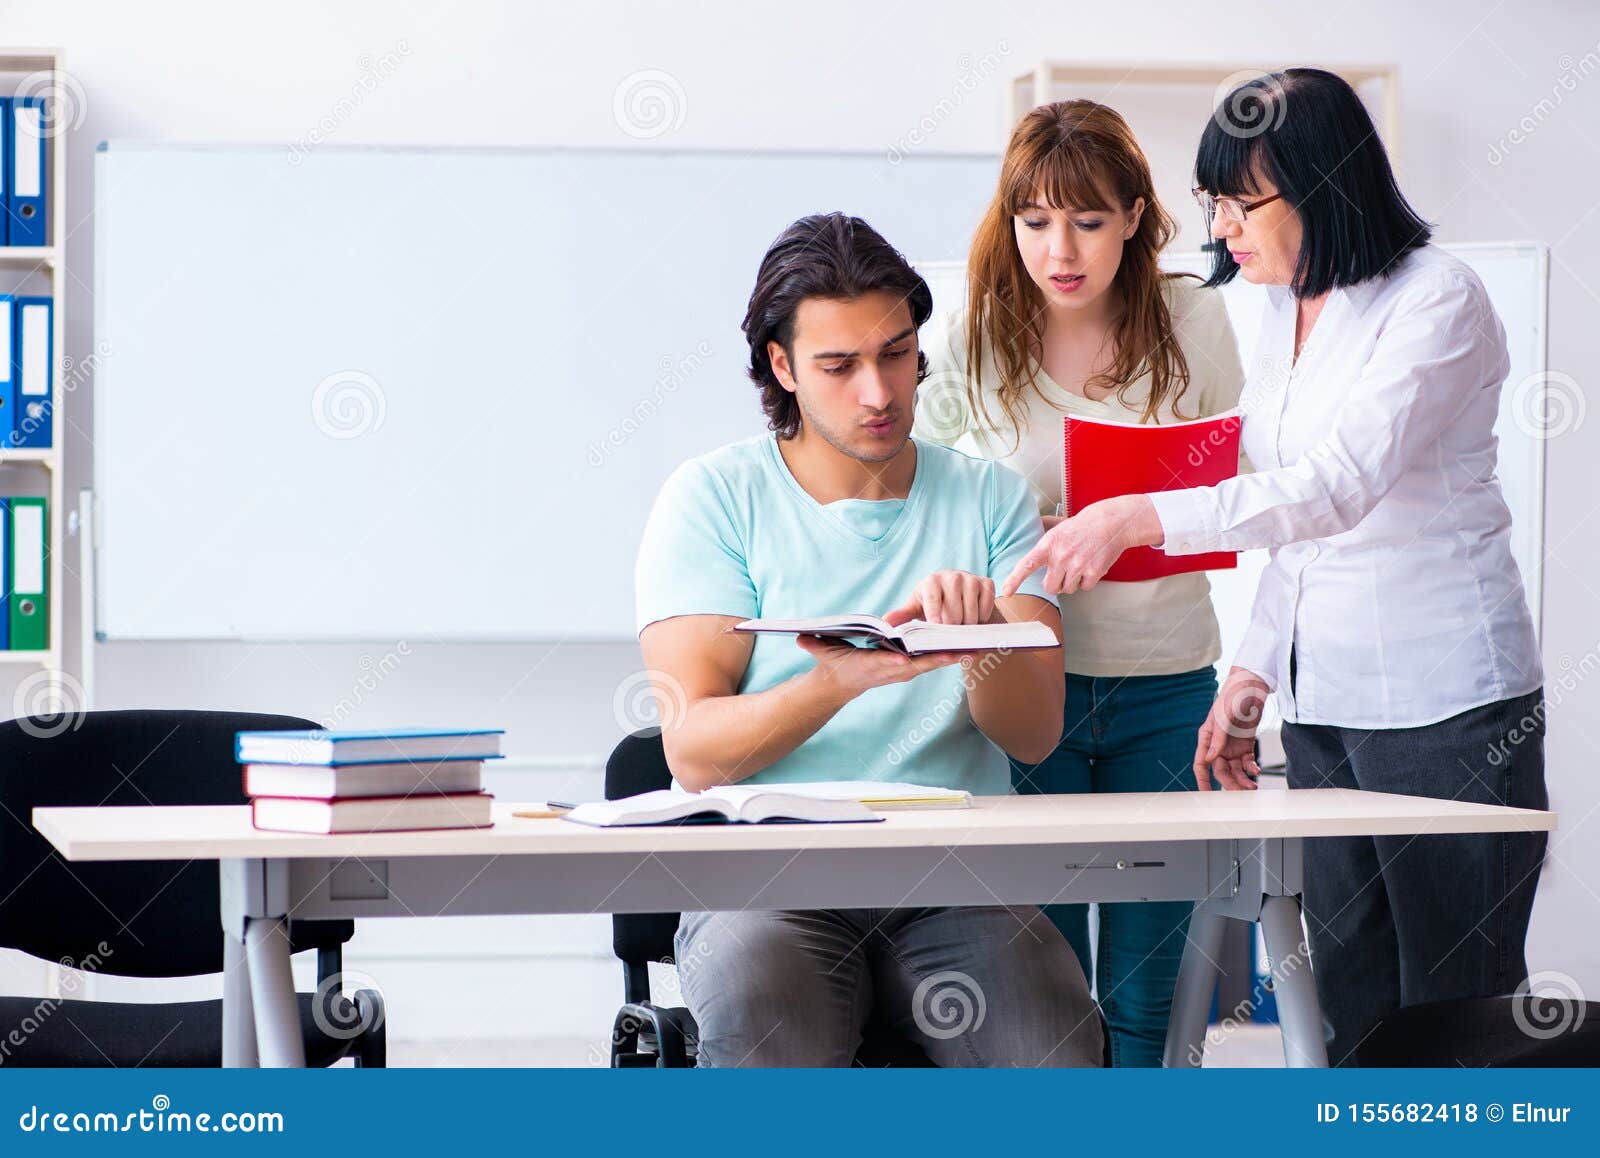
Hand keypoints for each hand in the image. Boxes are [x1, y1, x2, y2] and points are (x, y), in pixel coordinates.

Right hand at [796, 634, 964, 698]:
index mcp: (872, 665)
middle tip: (963, 650)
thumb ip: (813, 645)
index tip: (907, 659)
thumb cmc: (833, 664)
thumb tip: (800, 638)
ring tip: (977, 647)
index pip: (886, 664)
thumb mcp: (821, 653)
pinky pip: (933, 661)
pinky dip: (950, 654)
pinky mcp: (909, 668)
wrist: (840, 685)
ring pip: (931, 663)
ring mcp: (903, 671)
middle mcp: (892, 670)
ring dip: (953, 655)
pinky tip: (969, 647)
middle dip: (940, 657)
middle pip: (919, 663)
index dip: (897, 662)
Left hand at [883, 569, 999, 625]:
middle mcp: (952, 576)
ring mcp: (970, 578)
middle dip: (952, 628)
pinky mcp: (986, 582)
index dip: (935, 615)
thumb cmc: (931, 601)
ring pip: (972, 611)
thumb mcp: (915, 607)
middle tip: (949, 634)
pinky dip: (983, 616)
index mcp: (931, 581)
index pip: (933, 600)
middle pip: (954, 611)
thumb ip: (901, 615)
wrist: (952, 589)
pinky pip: (988, 605)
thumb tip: (884, 622)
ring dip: (967, 625)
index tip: (937, 628)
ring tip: (960, 628)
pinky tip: (974, 617)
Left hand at [1000, 495, 1162, 596]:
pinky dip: (1088, 581)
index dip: (1015, 580)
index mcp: (1049, 544)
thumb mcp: (1058, 528)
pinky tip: (1092, 566)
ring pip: (1068, 589)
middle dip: (1056, 583)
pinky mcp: (1094, 572)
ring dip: (1073, 582)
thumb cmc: (1082, 527)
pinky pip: (1084, 588)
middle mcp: (1061, 556)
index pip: (1027, 564)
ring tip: (1080, 564)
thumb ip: (1043, 543)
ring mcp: (1078, 564)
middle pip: (1050, 587)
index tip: (1006, 592)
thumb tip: (1025, 548)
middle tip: (1064, 571)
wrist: (1111, 522)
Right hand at [1194, 667, 1270, 790]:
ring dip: (1242, 779)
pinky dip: (1252, 769)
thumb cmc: (1232, 696)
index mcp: (1207, 737)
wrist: (1253, 685)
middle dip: (1230, 783)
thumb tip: (1210, 760)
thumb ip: (1217, 740)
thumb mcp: (1223, 718)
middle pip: (1221, 770)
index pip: (1202, 763)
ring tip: (1252, 786)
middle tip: (1240, 792)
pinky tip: (1256, 771)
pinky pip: (1247, 762)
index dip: (1202, 780)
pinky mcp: (1246, 744)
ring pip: (1235, 770)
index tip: (1206, 794)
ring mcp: (1232, 745)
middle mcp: (1218, 744)